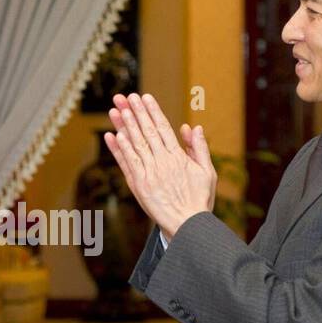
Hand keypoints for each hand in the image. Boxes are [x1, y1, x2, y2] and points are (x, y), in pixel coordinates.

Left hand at [103, 92, 216, 241]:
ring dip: (124, 126)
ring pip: (135, 144)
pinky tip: (114, 135)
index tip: (145, 97)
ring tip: (116, 109)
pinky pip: (127, 163)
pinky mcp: (139, 186)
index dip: (153, 111)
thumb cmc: (199, 200)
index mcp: (178, 157)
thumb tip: (193, 126)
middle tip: (125, 96)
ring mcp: (149, 173)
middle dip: (135, 112)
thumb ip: (199, 148)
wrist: (187, 226)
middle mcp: (162, 162)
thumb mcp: (207, 172)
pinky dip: (120, 149)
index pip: (163, 128)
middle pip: (147, 131)